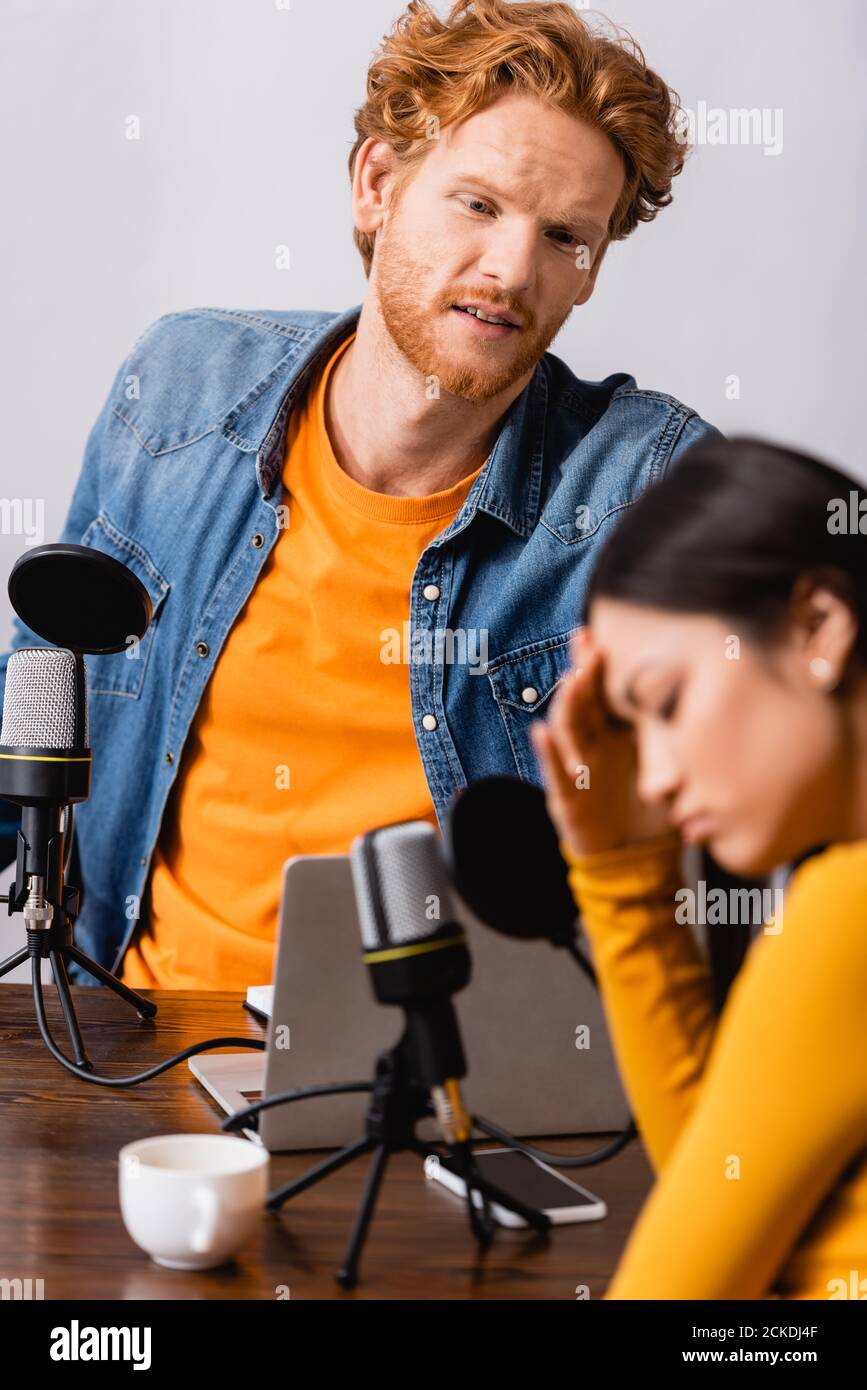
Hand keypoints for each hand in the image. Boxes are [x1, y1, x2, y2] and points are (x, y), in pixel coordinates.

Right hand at [530, 628, 673, 857]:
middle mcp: (592, 747)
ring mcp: (577, 771)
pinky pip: (555, 773)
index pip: (603, 693)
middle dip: (582, 671)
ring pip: (568, 730)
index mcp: (615, 735)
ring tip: (572, 680)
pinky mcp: (568, 800)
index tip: (599, 635)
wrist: (640, 862)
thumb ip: (675, 737)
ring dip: (568, 703)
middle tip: (586, 642)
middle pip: (582, 702)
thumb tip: (706, 695)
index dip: (597, 665)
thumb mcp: (671, 768)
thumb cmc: (655, 811)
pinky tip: (540, 732)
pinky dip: (548, 753)